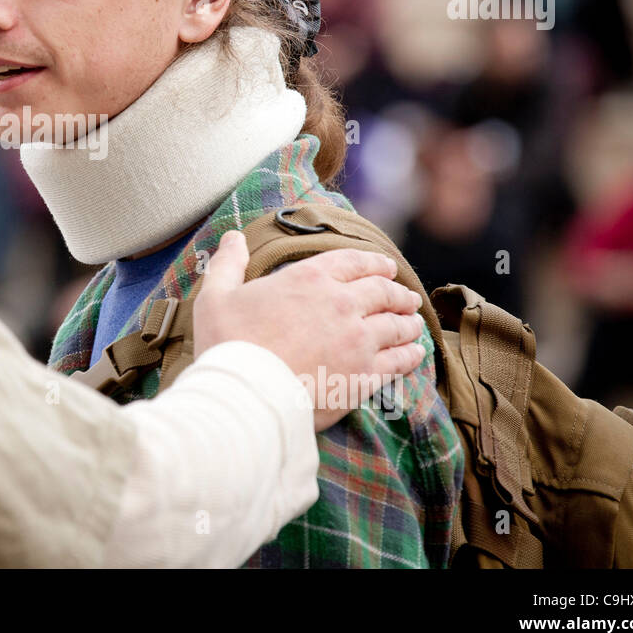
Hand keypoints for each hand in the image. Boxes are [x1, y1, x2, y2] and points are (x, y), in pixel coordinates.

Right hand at [194, 230, 426, 431]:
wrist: (245, 395)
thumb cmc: (228, 344)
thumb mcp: (217, 296)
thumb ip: (229, 263)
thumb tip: (233, 237)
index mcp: (309, 278)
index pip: (354, 261)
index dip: (374, 262)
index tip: (386, 268)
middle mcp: (342, 304)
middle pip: (383, 292)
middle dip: (398, 293)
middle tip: (407, 296)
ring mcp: (358, 342)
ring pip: (397, 326)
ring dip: (409, 322)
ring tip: (415, 323)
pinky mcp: (364, 376)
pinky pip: (398, 362)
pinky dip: (410, 355)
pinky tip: (415, 354)